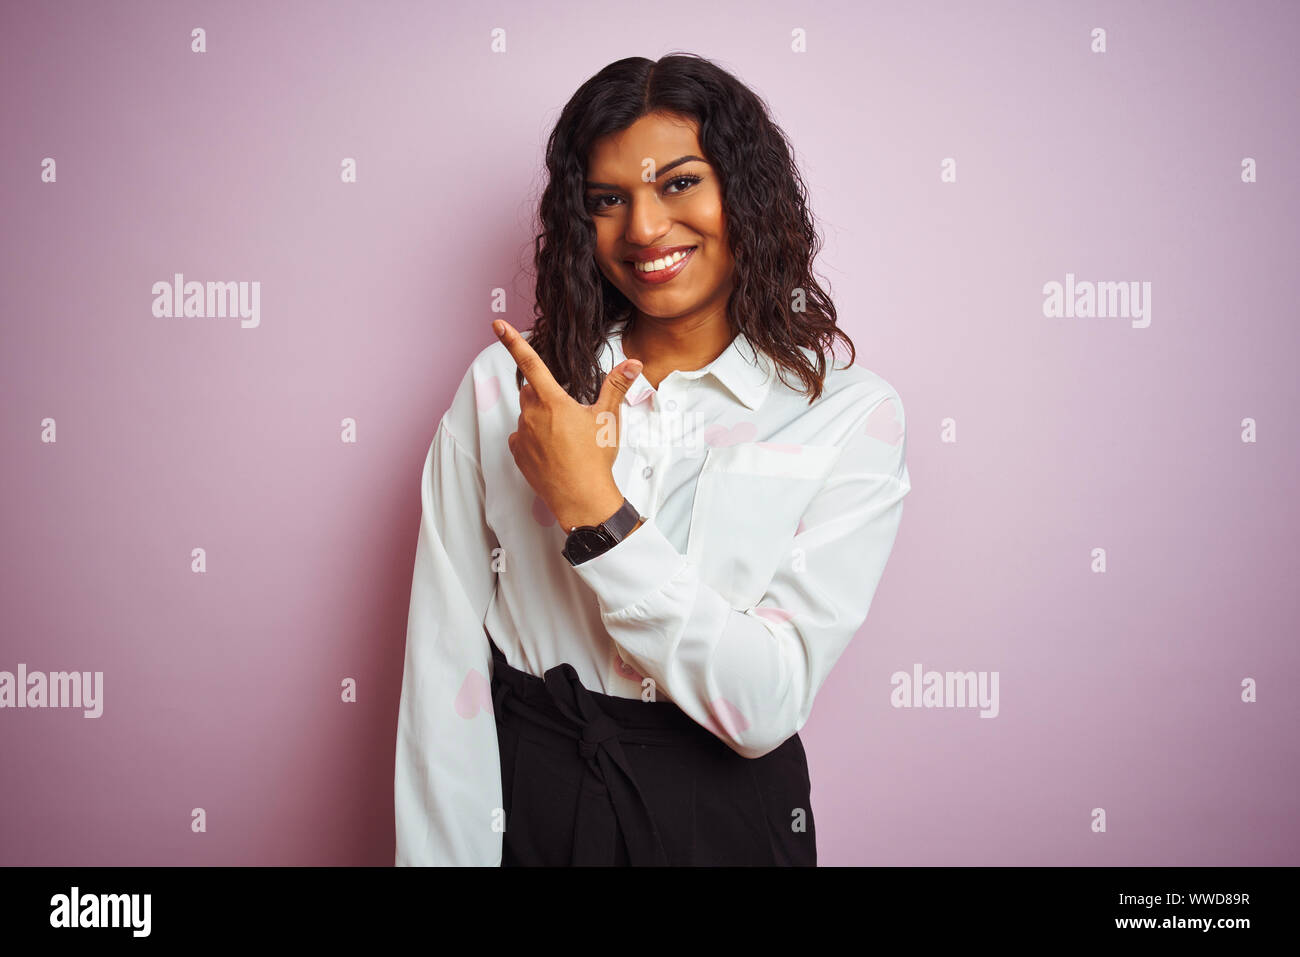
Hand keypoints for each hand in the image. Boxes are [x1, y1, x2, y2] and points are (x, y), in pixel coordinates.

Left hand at [494, 318, 642, 530]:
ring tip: (565, 438)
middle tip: (568, 412)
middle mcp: (532, 416)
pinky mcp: (517, 454)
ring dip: (541, 418)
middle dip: (545, 394)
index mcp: (553, 402)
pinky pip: (521, 437)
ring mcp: (522, 436)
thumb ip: (617, 387)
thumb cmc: (596, 458)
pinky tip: (553, 450)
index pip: (530, 364)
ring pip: (527, 415)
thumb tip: (633, 363)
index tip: (497, 325)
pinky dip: (533, 438)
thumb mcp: (609, 419)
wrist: (583, 499)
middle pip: (531, 392)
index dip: (513, 342)